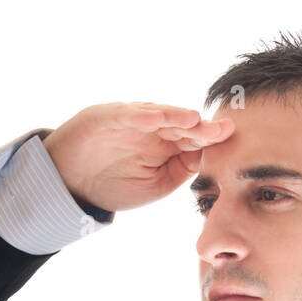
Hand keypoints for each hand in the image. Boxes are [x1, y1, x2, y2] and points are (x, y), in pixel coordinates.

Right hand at [41, 102, 233, 212]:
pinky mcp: (105, 116)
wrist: (71, 185)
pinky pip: (125, 115)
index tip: (230, 137)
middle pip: (180, 123)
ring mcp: (129, 121)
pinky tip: (156, 119)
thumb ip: (180, 171)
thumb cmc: (115, 185)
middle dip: (200, 126)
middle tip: (222, 128)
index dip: (210, 137)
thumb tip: (206, 158)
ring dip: (175, 116)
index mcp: (165, 144)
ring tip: (193, 120)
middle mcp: (151, 128)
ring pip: (156, 114)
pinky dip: (140, 116)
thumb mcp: (155, 186)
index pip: (192, 138)